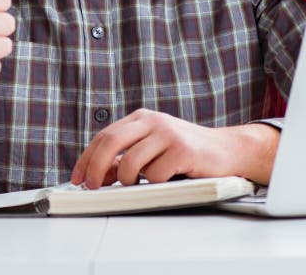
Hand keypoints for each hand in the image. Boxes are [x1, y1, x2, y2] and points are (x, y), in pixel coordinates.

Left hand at [70, 109, 278, 187]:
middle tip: (91, 188)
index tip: (79, 178)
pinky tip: (167, 179)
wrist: (226, 150)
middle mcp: (152, 120)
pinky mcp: (183, 150)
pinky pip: (156, 175)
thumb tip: (97, 176)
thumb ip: (127, 156)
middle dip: (96, 168)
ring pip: (131, 163)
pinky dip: (155, 184)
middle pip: (110, 142)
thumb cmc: (186, 152)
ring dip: (129, 181)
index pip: (104, 135)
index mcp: (141, 118)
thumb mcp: (152, 147)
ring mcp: (168, 133)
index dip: (87, 158)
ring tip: (140, 184)